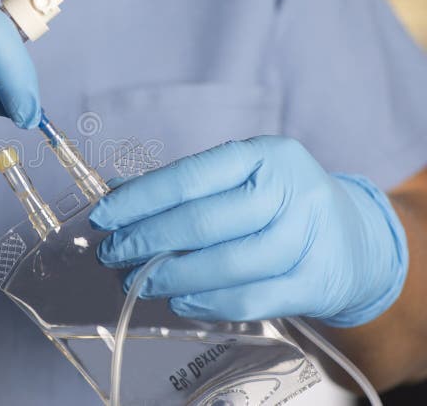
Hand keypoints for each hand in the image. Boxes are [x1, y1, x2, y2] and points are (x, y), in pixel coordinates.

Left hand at [91, 136, 407, 326]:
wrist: (355, 237)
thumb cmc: (279, 202)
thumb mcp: (241, 178)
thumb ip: (185, 188)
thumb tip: (116, 199)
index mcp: (263, 154)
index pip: (188, 177)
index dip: (139, 200)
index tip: (103, 217)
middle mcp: (289, 190)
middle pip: (202, 222)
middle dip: (146, 242)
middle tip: (113, 255)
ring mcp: (307, 236)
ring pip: (225, 264)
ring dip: (171, 278)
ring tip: (139, 281)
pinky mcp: (316, 280)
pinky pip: (250, 299)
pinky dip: (207, 303)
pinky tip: (180, 300)